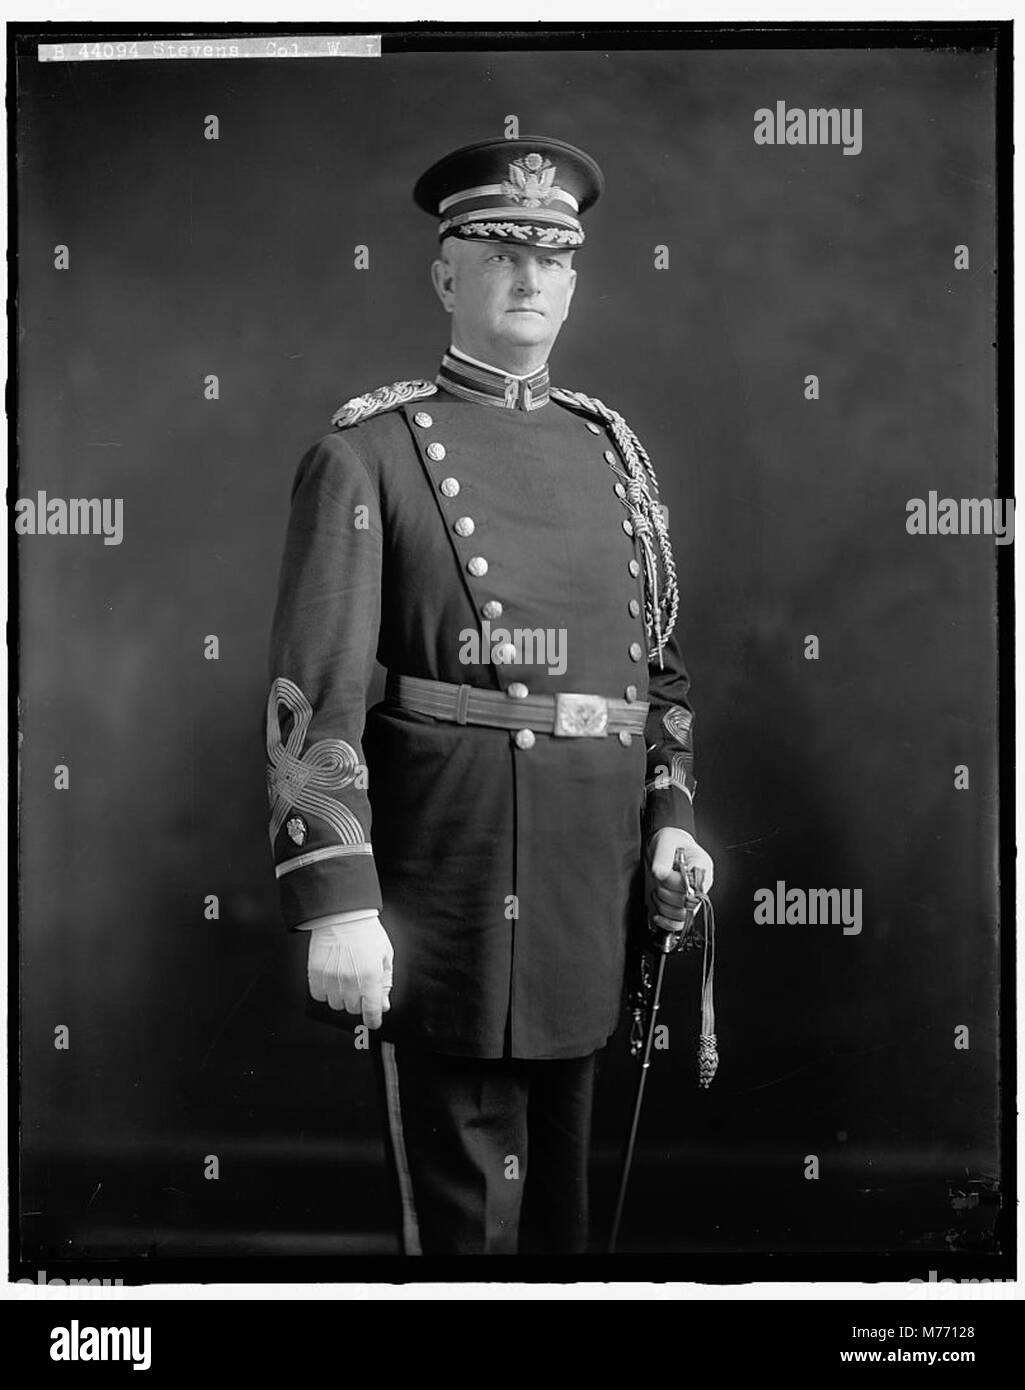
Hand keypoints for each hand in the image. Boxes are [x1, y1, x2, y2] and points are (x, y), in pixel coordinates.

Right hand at [306, 911, 393, 1029]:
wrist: (342, 914)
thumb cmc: (366, 932)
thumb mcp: (385, 955)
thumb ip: (385, 982)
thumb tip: (383, 1004)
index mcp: (371, 977)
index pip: (371, 1012)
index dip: (373, 1019)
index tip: (373, 1020)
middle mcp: (350, 981)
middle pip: (353, 1009)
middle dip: (359, 1001)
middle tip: (360, 985)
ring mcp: (331, 978)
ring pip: (336, 1004)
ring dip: (342, 997)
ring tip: (345, 978)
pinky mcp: (315, 974)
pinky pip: (319, 995)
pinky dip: (325, 992)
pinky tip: (331, 979)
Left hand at [646, 827, 713, 930]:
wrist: (667, 847)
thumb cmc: (670, 841)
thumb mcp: (665, 841)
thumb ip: (663, 857)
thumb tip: (660, 874)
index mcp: (702, 866)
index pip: (694, 885)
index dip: (676, 883)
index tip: (663, 874)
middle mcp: (701, 884)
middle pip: (687, 903)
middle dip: (666, 893)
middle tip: (659, 880)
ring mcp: (693, 897)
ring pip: (683, 915)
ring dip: (664, 906)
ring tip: (657, 892)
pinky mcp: (683, 906)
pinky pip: (680, 924)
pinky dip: (667, 922)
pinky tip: (658, 915)